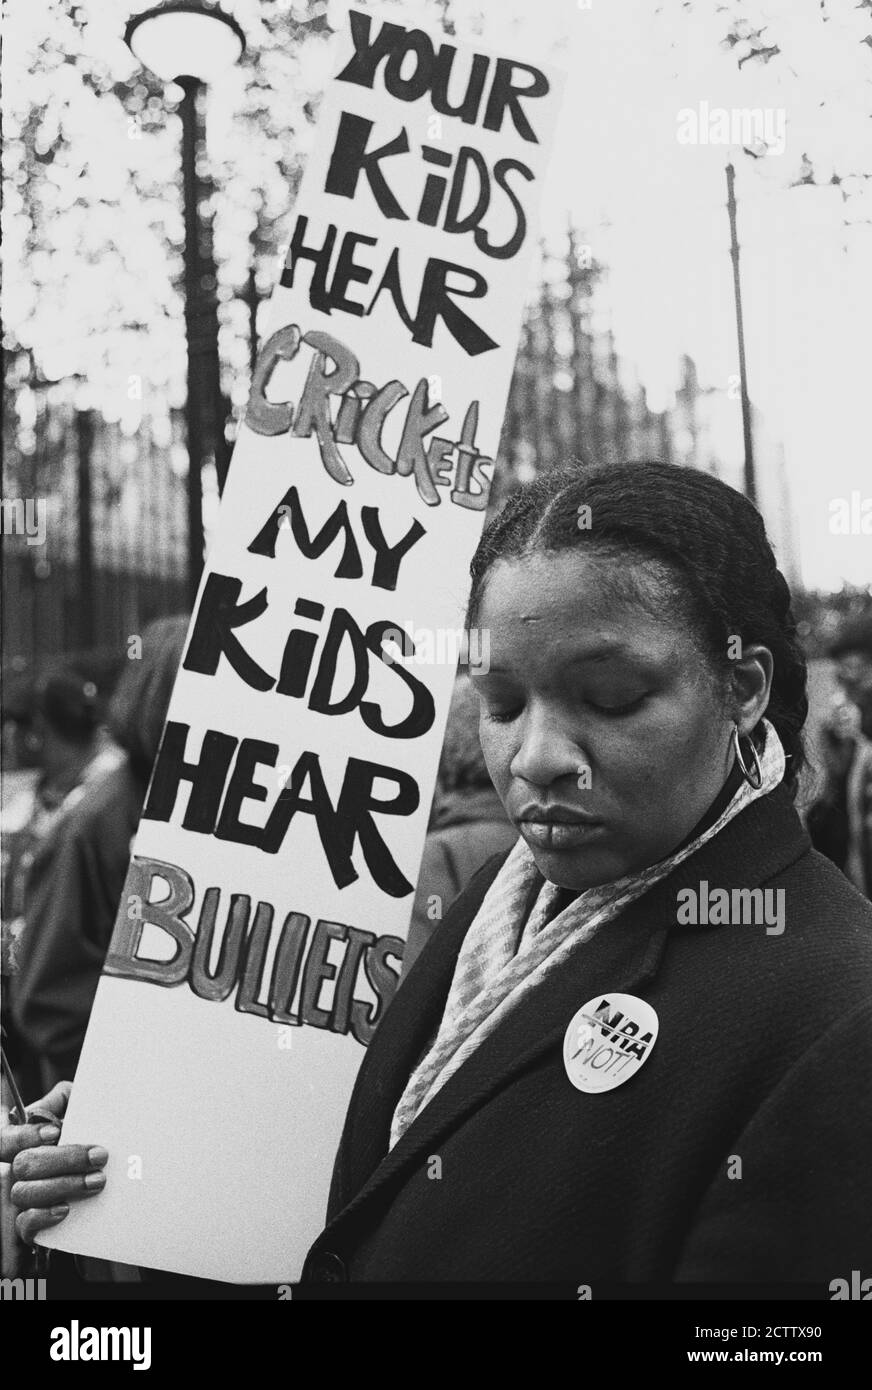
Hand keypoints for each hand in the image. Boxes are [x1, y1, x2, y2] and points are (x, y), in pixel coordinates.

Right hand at [1, 1081, 107, 1251]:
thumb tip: (44, 1110)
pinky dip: (43, 1216)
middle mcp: (16, 1169)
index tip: (56, 1132)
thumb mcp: (78, 1107)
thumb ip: (63, 1098)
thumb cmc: (88, 1133)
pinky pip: (23, 1225)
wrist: (116, 1172)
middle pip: (22, 1165)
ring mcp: (21, 1197)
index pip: (5, 1140)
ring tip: (97, 1180)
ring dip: (63, 1185)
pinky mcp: (30, 1225)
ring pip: (24, 1193)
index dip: (26, 1136)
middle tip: (99, 1156)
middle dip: (64, 1159)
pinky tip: (66, 1209)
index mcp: (22, 1142)